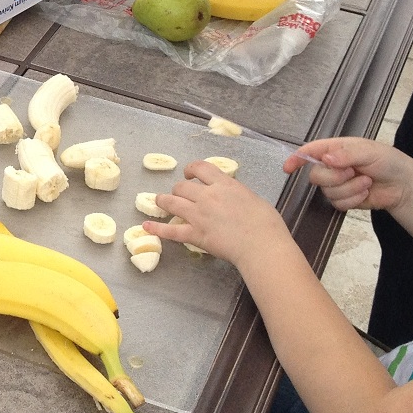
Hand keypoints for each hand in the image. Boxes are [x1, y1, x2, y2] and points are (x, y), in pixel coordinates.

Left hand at [148, 161, 289, 267]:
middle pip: (182, 187)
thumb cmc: (266, 223)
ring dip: (163, 201)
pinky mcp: (194, 234)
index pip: (200, 168)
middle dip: (178, 189)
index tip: (189, 174)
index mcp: (224, 184)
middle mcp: (207, 196)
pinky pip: (170, 231)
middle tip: (179, 194)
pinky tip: (147, 226)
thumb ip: (235, 193)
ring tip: (159, 201)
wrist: (261, 244)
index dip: (191, 169)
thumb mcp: (252, 197)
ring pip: (171, 202)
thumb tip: (230, 195)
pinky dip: (156, 228)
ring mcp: (198, 215)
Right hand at [283, 136, 412, 213]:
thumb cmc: (388, 162)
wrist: (403, 186)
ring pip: (327, 192)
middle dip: (335, 178)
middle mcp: (332, 166)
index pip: (310, 151)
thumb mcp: (370, 151)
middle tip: (354, 172)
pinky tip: (365, 193)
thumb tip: (325, 160)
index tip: (288, 168)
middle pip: (316, 176)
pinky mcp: (343, 200)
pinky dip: (353, 200)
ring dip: (349, 189)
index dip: (296, 159)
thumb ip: (346, 154)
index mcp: (335, 150)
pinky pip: (337, 203)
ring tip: (366, 183)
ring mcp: (337, 184)